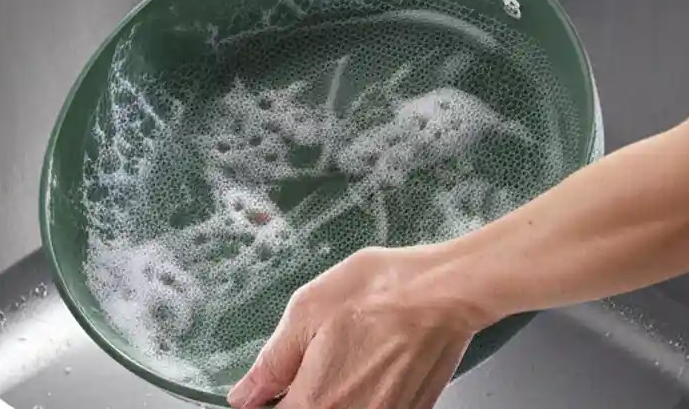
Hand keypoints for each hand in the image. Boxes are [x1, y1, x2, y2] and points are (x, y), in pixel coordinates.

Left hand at [226, 246, 490, 408]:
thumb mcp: (307, 311)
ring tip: (346, 361)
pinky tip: (368, 367)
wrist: (446, 292)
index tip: (272, 388)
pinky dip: (362, 397)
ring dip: (333, 397)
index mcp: (316, 401)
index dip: (266, 402)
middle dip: (301, 397)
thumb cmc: (382, 291)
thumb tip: (243, 395)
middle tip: (311, 366)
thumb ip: (270, 363)